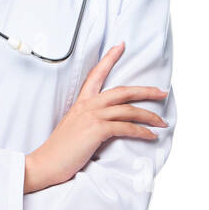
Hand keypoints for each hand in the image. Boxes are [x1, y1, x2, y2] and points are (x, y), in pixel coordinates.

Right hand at [24, 42, 167, 193]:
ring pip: (128, 109)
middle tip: (162, 92)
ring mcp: (91, 117)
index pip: (96, 74)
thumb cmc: (59, 151)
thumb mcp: (73, 127)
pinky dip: (141, 131)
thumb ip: (88, 120)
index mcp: (81, 103)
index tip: (121, 46)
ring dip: (149, 115)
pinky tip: (150, 135)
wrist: (45, 163)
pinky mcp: (96, 130)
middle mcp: (87, 106)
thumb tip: (105, 124)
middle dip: (146, 91)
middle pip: (122, 91)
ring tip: (162, 122)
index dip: (109, 58)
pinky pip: (125, 127)